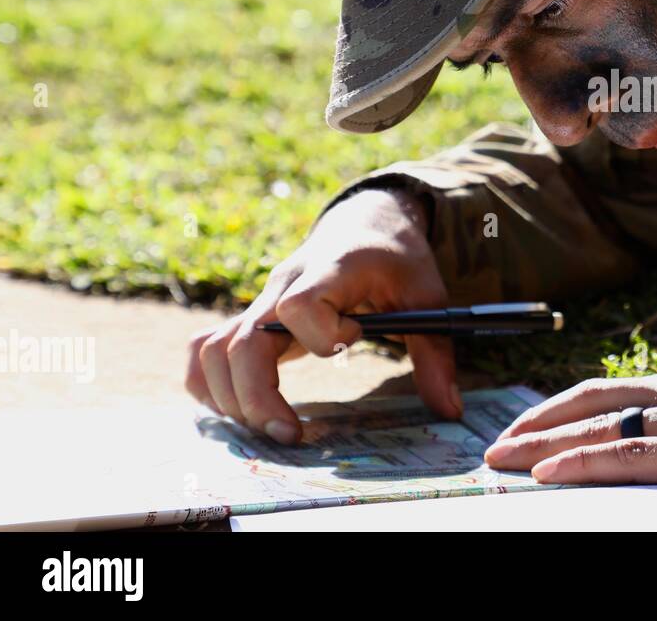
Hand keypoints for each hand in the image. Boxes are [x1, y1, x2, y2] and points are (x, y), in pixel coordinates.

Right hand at [184, 186, 457, 443]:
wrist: (366, 223)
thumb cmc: (397, 259)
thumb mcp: (429, 296)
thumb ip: (436, 353)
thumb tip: (450, 411)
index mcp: (331, 270)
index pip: (299, 303)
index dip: (321, 334)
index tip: (355, 340)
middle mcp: (284, 283)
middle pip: (243, 340)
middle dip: (258, 397)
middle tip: (292, 434)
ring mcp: (261, 300)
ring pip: (214, 349)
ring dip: (231, 397)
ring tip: (272, 427)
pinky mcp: (251, 317)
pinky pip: (205, 348)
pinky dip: (207, 383)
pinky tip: (237, 411)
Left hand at [484, 351, 656, 493]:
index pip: (624, 387)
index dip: (576, 404)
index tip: (544, 421)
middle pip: (594, 396)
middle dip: (542, 417)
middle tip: (501, 438)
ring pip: (597, 422)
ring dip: (542, 441)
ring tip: (502, 458)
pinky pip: (625, 453)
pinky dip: (579, 461)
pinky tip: (544, 472)